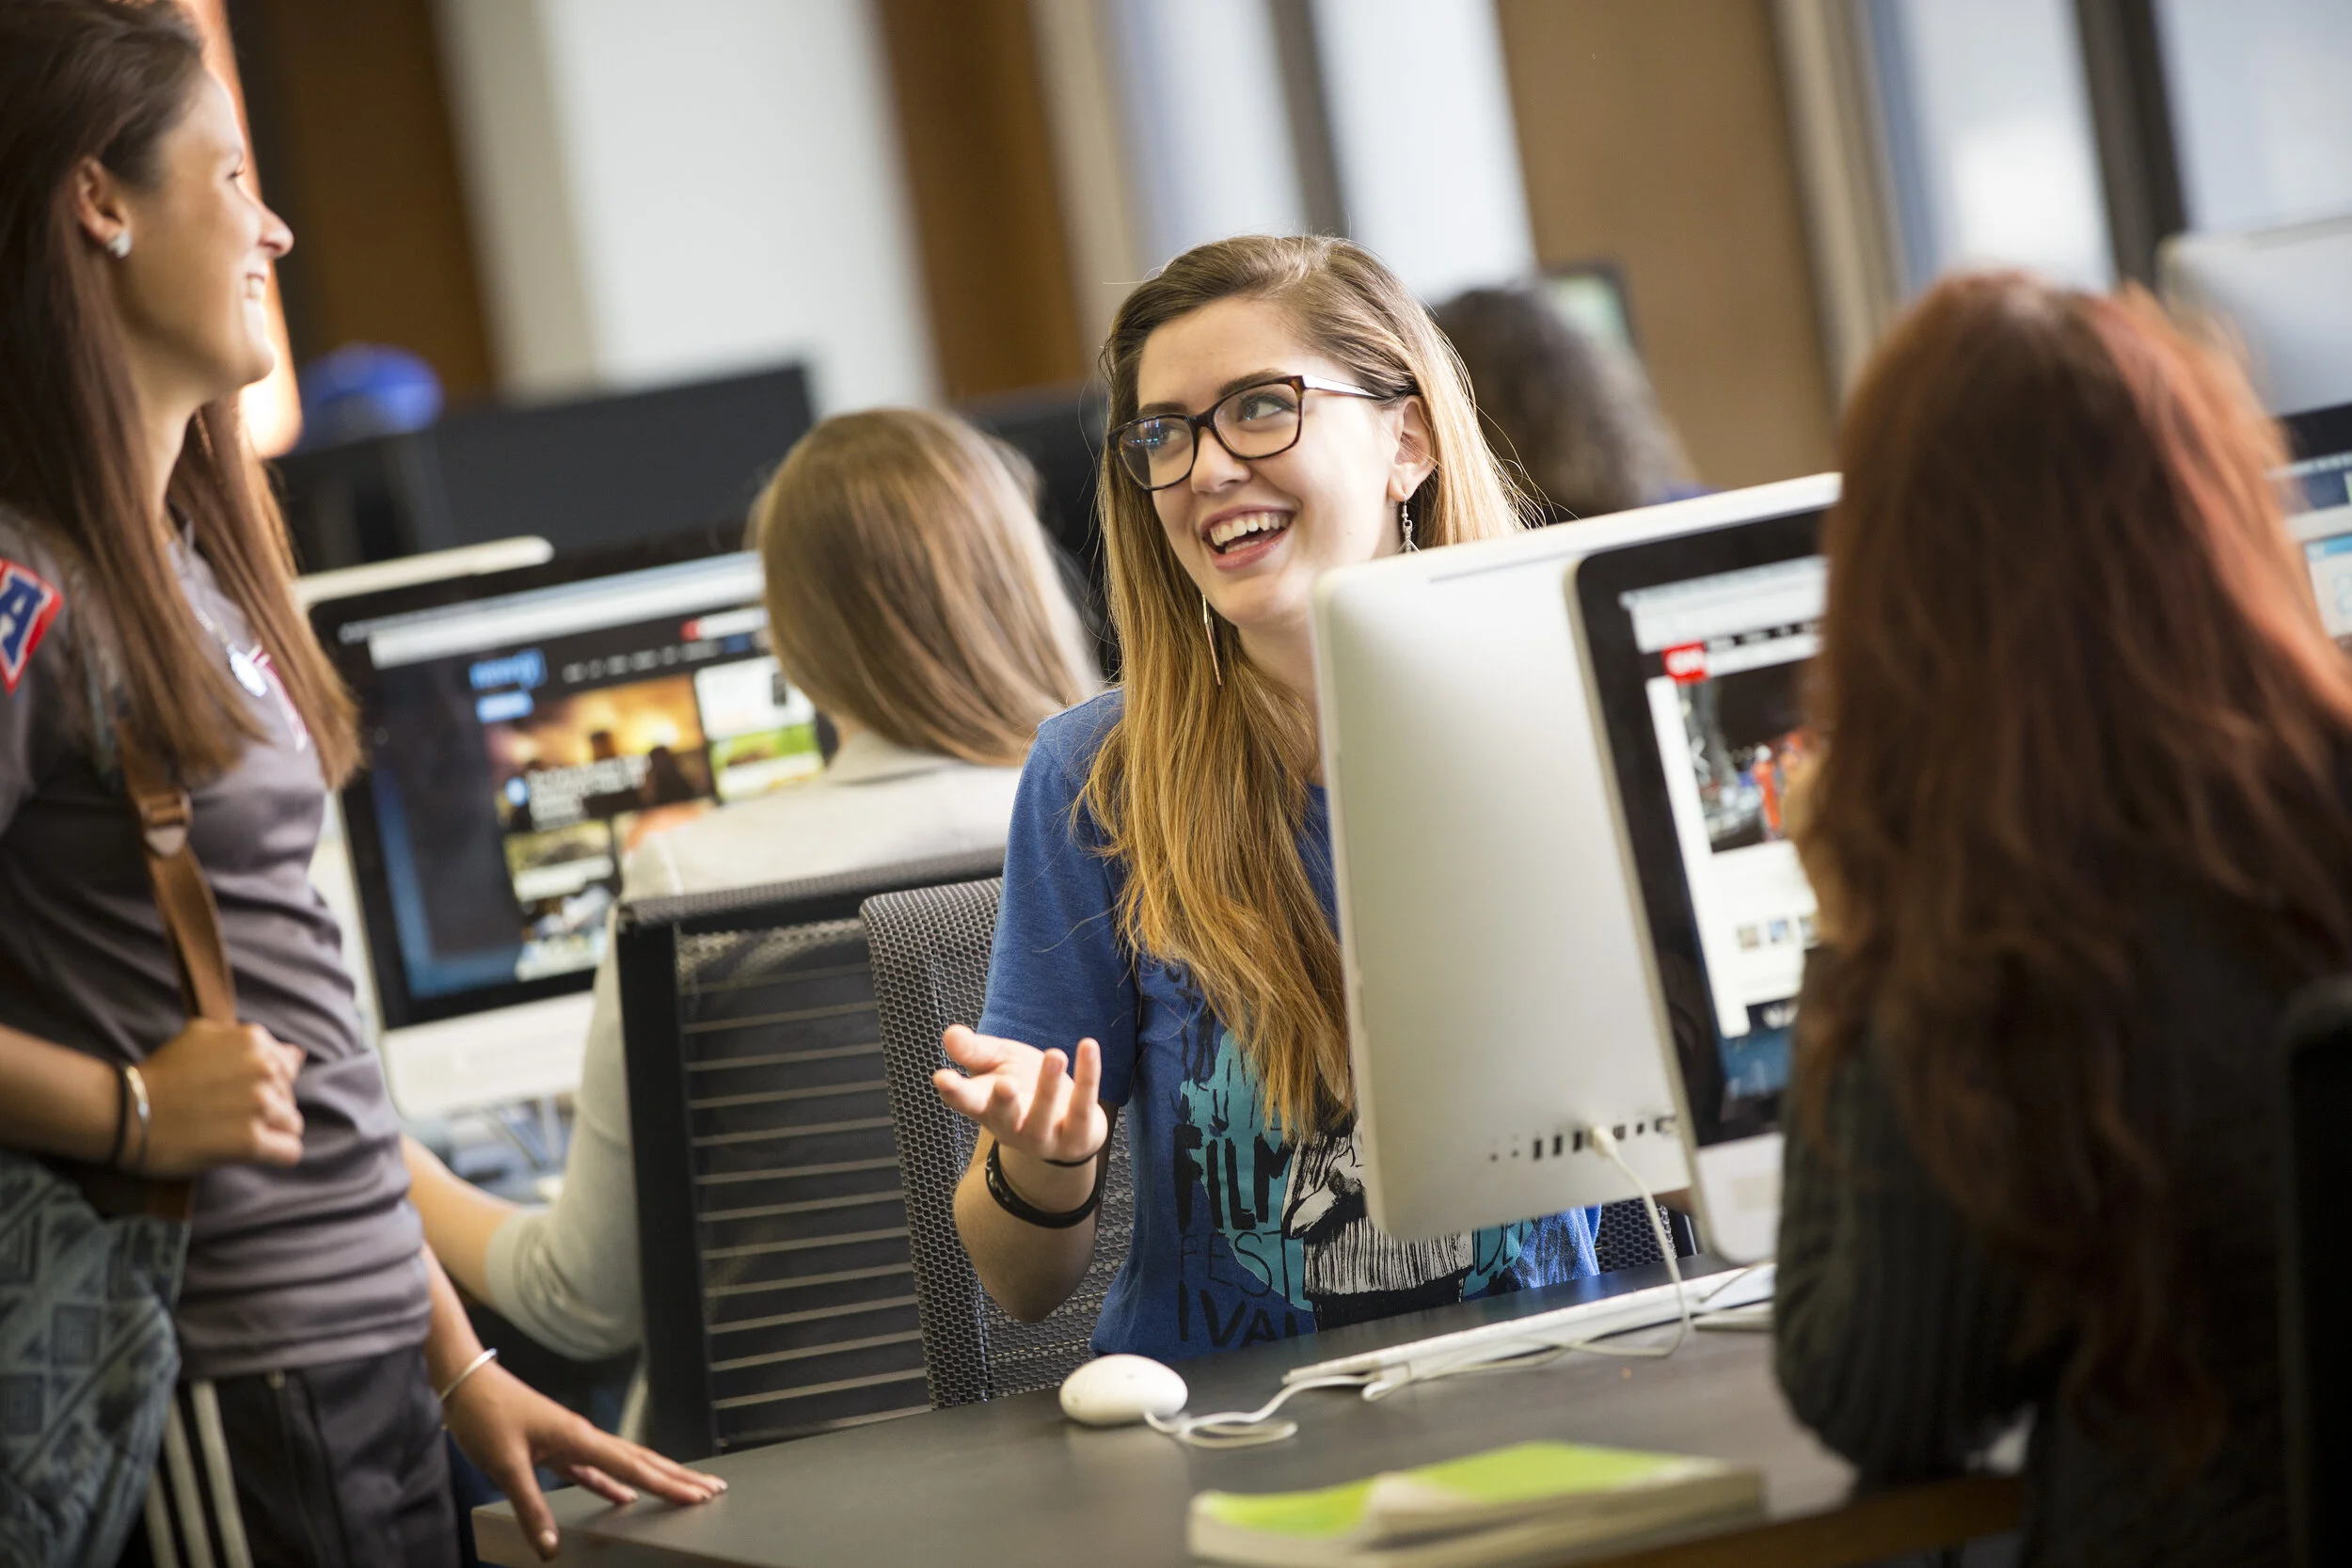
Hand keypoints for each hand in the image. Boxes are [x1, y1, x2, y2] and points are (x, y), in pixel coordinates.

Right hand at [137, 1019, 305, 1175]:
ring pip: (292, 1124)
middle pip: (289, 1097)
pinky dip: (275, 1155)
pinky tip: (249, 1153)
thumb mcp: (203, 1037)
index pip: (288, 1067)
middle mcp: (263, 1068)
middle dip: (266, 1108)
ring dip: (269, 1132)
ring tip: (233, 1134)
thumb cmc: (160, 1075)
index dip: (263, 1083)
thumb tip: (297, 1053)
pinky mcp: (250, 1141)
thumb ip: (249, 1042)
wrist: (126, 1112)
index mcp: (253, 1040)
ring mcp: (259, 1105)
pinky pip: (289, 1152)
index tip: (234, 1093)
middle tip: (227, 1115)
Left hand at [443, 1360, 724, 1560]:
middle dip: (678, 1476)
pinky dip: (614, 1484)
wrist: (466, 1382)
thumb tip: (550, 1548)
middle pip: (642, 1461)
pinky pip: (595, 1470)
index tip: (700, 1495)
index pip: (634, 1467)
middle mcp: (583, 1436)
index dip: (668, 1484)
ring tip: (682, 1491)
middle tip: (713, 1489)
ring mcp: (572, 1440)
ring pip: (624, 1463)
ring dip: (654, 1477)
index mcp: (579, 1437)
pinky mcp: (556, 1446)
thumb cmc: (485, 1414)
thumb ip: (530, 1508)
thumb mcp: (504, 1464)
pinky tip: (623, 1498)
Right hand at [932, 1026, 1107, 1165]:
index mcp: (986, 1107)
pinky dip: (1087, 1077)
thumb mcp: (998, 1063)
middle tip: (1005, 1083)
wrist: (1066, 1126)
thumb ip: (975, 1051)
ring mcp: (1044, 1137)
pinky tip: (1088, 1046)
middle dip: (1004, 1101)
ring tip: (1055, 1054)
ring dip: (1049, 1087)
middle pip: (1004, 1117)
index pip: (965, 1102)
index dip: (953, 1091)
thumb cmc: (1025, 1087)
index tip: (942, 1077)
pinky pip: (1082, 1106)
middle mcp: (1012, 1126)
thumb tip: (950, 1033)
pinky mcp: (1077, 1135)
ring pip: (1044, 1116)